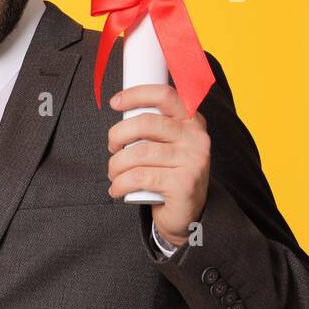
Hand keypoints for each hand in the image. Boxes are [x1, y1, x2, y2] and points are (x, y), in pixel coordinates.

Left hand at [106, 84, 209, 248]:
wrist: (189, 213)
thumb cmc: (169, 174)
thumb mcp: (167, 144)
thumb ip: (153, 127)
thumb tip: (122, 110)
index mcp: (191, 121)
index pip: (165, 95)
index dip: (136, 94)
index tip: (115, 102)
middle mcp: (196, 138)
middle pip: (145, 123)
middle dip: (118, 135)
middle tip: (112, 148)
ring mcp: (192, 161)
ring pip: (138, 153)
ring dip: (116, 165)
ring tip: (114, 173)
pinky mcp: (183, 184)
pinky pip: (139, 177)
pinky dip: (120, 184)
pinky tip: (117, 189)